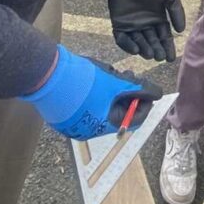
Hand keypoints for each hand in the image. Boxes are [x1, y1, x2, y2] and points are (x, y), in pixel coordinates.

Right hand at [20, 45, 161, 138]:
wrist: (45, 73)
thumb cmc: (83, 80)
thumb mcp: (115, 82)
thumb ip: (138, 89)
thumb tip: (158, 93)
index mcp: (104, 126)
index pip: (134, 119)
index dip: (144, 103)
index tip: (148, 89)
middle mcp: (89, 130)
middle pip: (118, 112)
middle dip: (126, 94)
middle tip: (126, 75)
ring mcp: (75, 123)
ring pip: (103, 107)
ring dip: (111, 91)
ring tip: (108, 73)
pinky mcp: (64, 114)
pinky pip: (87, 106)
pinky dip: (95, 94)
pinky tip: (93, 79)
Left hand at [107, 0, 185, 61]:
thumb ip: (176, 12)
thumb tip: (181, 31)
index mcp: (157, 18)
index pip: (164, 37)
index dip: (167, 48)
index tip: (170, 58)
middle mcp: (145, 24)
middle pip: (152, 42)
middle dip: (157, 51)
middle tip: (160, 57)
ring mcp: (131, 24)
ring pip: (138, 42)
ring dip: (144, 50)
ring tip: (150, 54)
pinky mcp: (119, 23)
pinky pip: (122, 39)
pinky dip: (128, 45)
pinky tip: (136, 49)